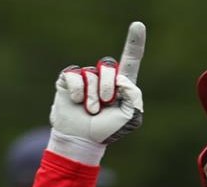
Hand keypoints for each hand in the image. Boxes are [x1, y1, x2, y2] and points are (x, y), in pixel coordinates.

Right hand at [49, 22, 145, 153]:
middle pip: (109, 64)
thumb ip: (134, 97)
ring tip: (91, 110)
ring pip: (92, 74)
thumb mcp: (130, 117)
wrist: (82, 140)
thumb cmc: (107, 130)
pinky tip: (77, 102)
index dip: (134, 43)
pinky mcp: (68, 79)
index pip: (130, 59)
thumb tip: (122, 79)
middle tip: (105, 104)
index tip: (138, 25)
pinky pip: (74, 75)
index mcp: (122, 84)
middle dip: (108, 86)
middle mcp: (104, 76)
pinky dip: (78, 91)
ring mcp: (86, 77)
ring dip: (92, 97)